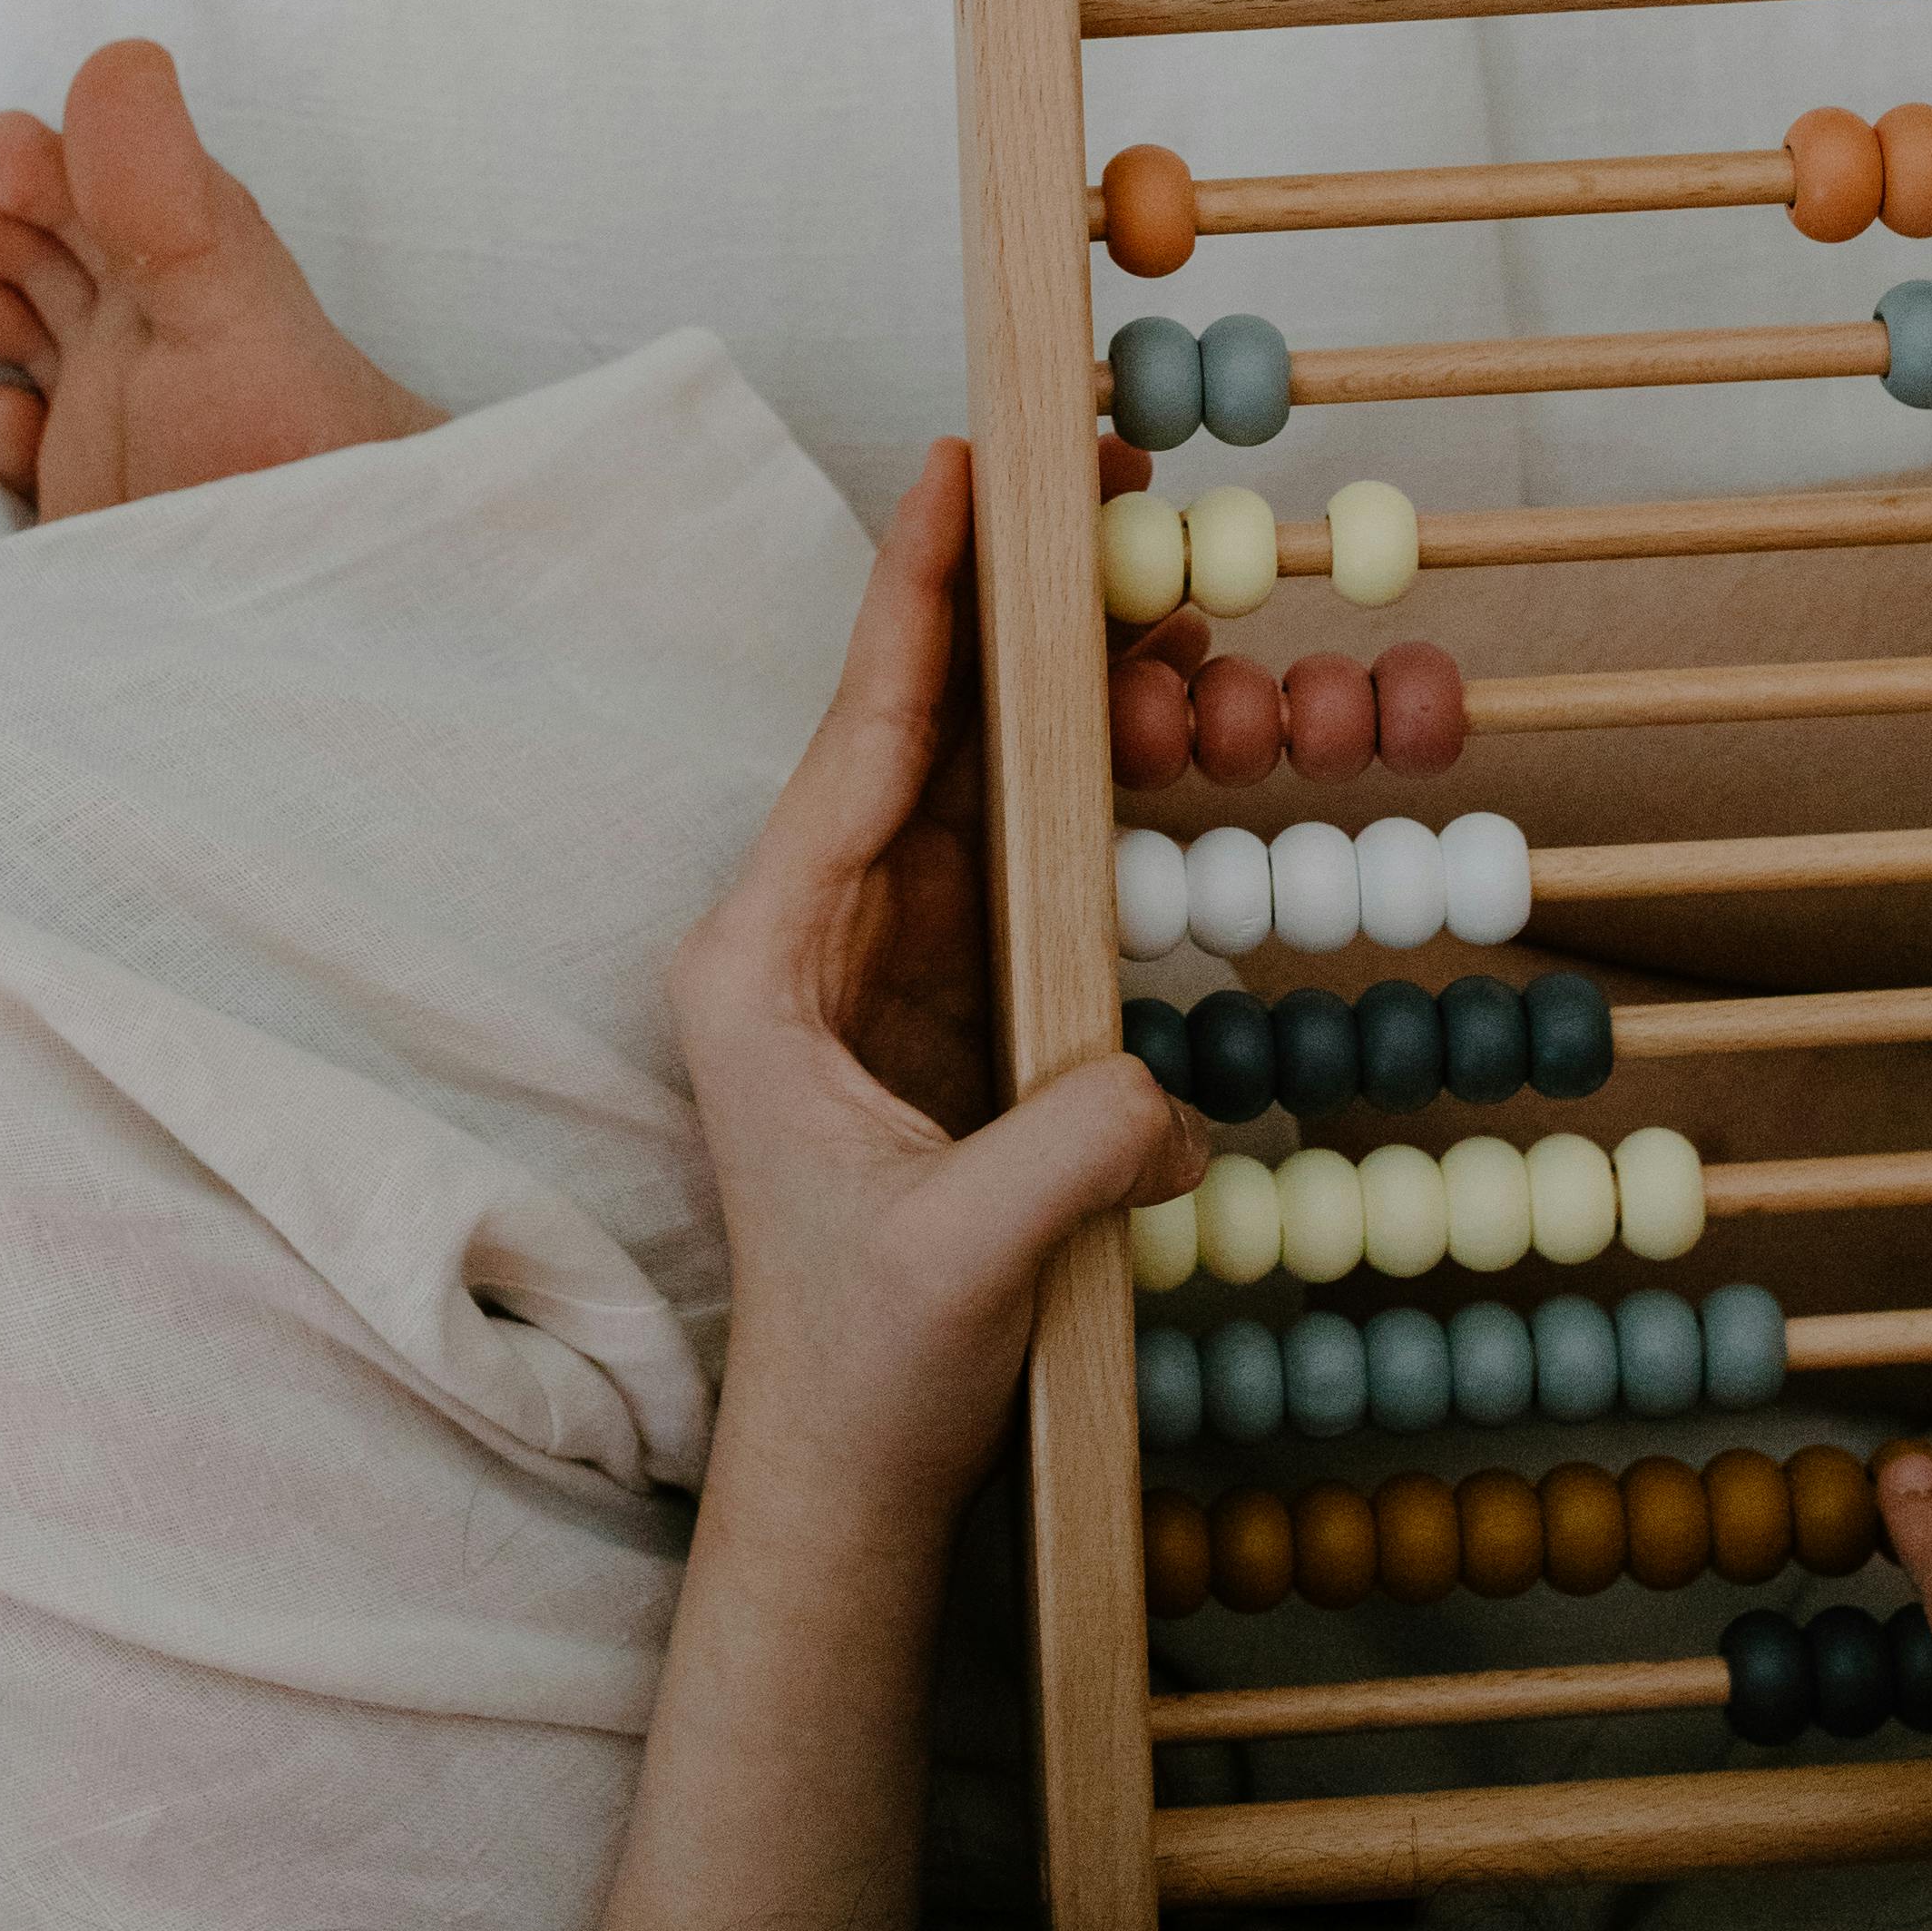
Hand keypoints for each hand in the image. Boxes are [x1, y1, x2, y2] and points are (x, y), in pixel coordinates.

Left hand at [670, 443, 1201, 1535]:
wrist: (848, 1466)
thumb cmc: (868, 1364)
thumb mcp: (962, 1258)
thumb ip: (1065, 1152)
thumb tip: (1162, 1082)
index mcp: (766, 962)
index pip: (862, 741)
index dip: (920, 596)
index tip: (962, 464)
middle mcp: (810, 935)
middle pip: (921, 725)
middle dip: (1007, 594)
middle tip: (1097, 470)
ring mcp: (881, 960)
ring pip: (982, 776)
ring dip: (1070, 683)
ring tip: (1165, 583)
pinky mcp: (948, 996)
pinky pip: (1023, 850)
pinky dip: (1094, 780)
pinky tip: (1165, 717)